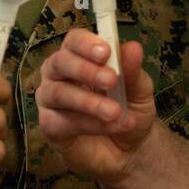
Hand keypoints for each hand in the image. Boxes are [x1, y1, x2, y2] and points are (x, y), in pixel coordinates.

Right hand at [36, 28, 155, 184]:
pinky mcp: (50, 127)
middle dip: (85, 70)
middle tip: (111, 80)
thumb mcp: (139, 89)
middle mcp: (58, 74)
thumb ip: (133, 70)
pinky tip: (111, 126)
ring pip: (59, 93)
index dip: (86, 43)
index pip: (74, 40)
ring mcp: (50, 100)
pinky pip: (62, 122)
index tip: (105, 51)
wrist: (130, 147)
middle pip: (60, 62)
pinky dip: (90, 124)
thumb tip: (133, 47)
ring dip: (89, 102)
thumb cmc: (129, 108)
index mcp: (79, 56)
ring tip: (115, 111)